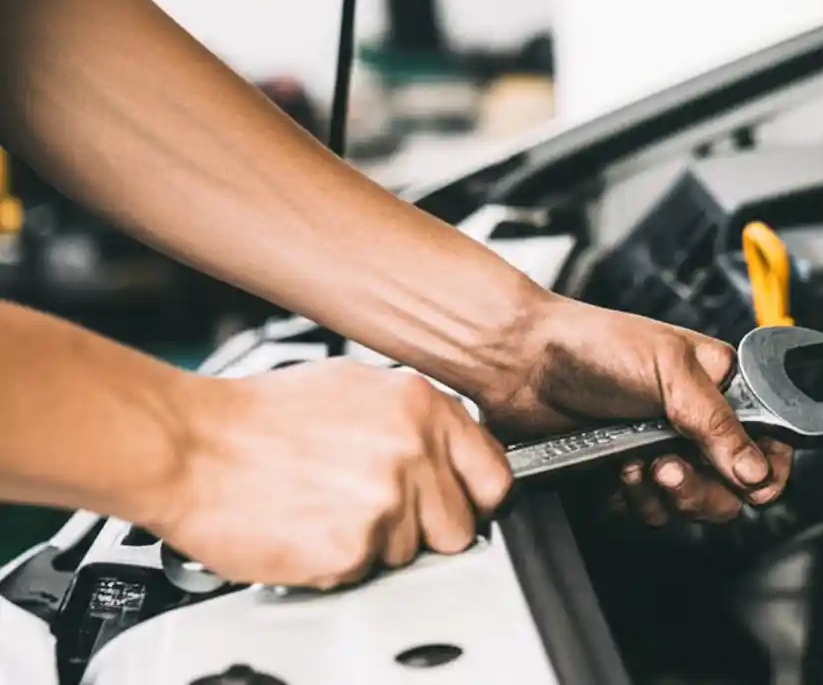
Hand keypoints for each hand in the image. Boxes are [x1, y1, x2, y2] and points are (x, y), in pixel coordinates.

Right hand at [151, 359, 511, 588]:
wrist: (189, 445)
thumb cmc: (257, 416)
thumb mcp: (354, 388)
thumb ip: (413, 421)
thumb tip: (448, 451)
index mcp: (421, 407)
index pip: (495, 476)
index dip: (475, 498)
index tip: (459, 505)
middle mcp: (413, 452)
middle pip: (459, 526)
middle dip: (424, 528)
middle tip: (372, 509)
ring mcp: (386, 503)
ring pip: (411, 553)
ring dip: (377, 545)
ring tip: (327, 509)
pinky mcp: (352, 549)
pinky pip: (367, 573)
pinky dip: (339, 562)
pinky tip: (309, 528)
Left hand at [479, 296, 792, 524]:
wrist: (521, 362)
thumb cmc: (592, 343)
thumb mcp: (668, 369)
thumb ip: (716, 421)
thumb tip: (755, 468)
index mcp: (720, 386)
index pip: (770, 441)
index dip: (765, 468)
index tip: (748, 480)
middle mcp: (695, 422)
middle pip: (732, 488)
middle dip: (700, 487)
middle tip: (667, 467)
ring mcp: (660, 450)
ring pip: (688, 506)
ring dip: (659, 494)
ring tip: (632, 461)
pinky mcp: (625, 475)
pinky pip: (645, 513)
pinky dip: (628, 500)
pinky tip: (610, 469)